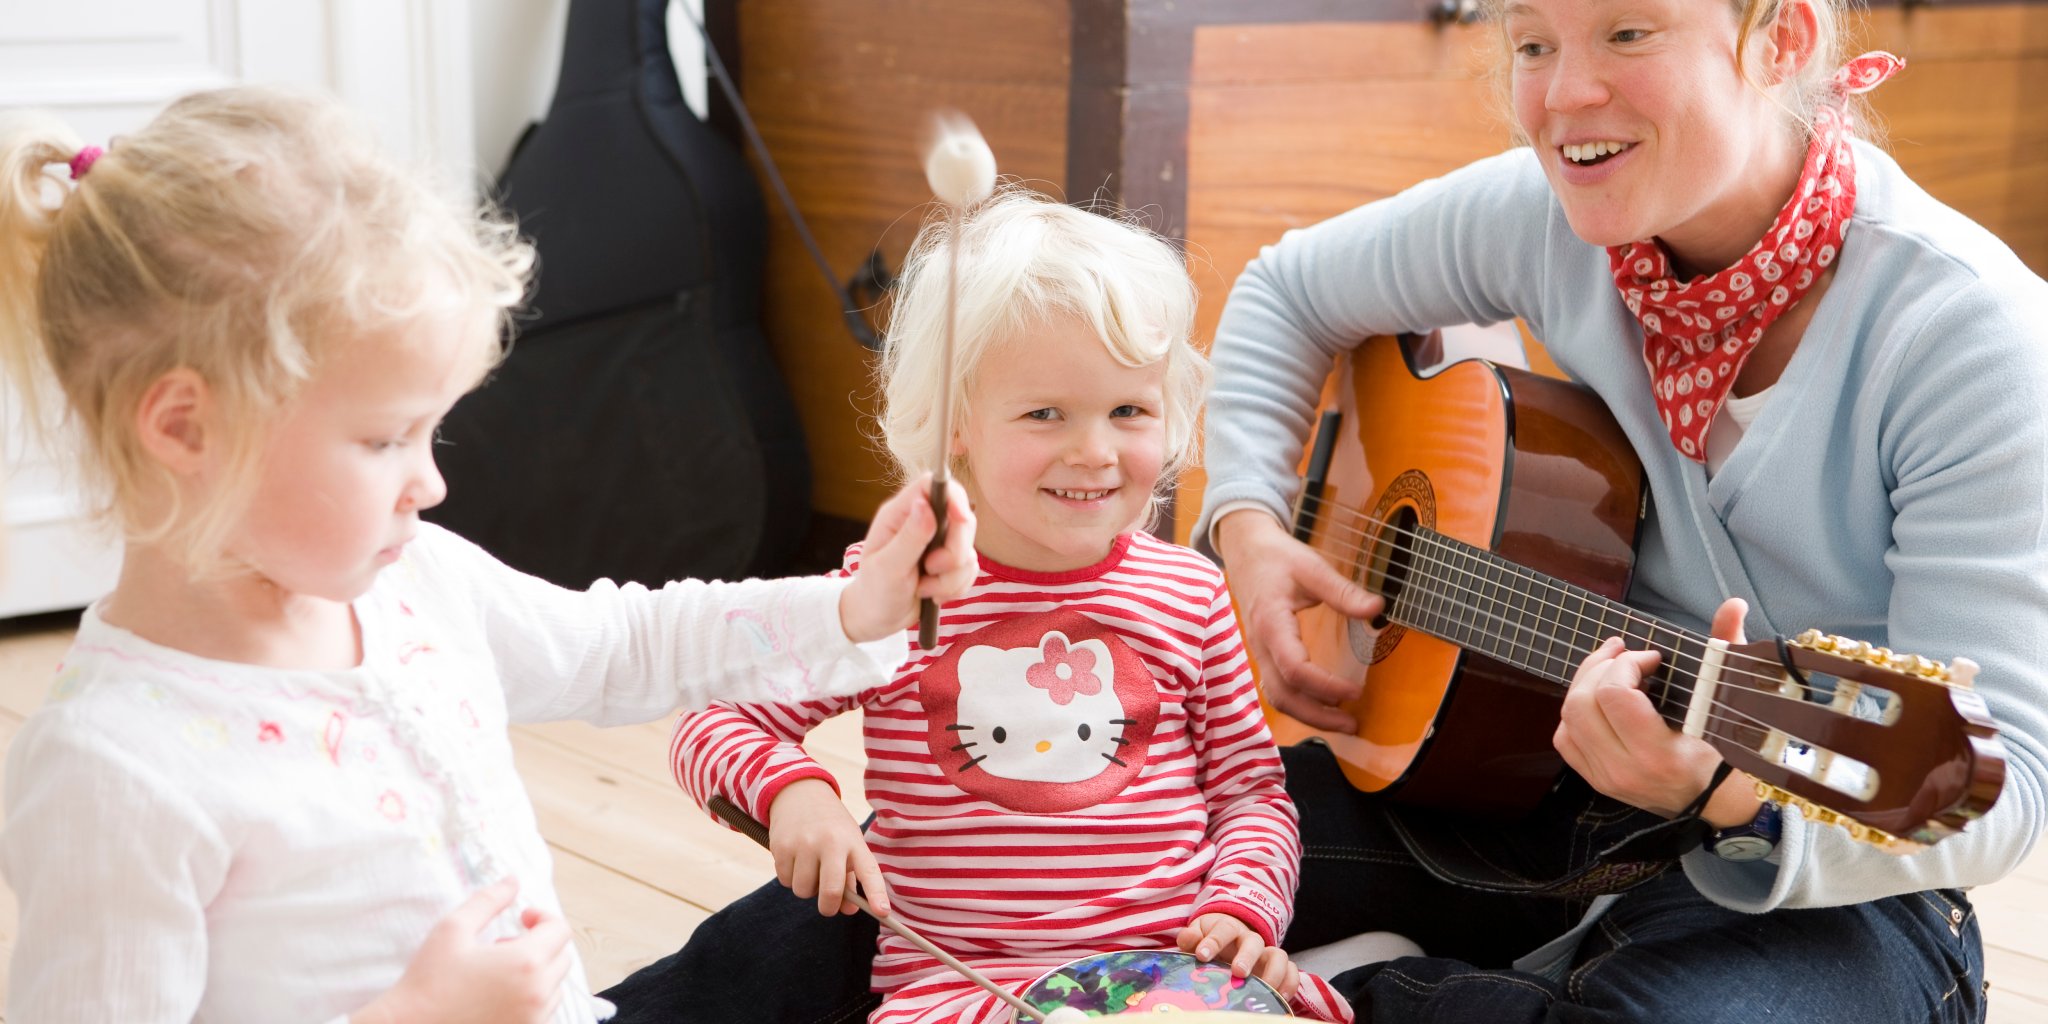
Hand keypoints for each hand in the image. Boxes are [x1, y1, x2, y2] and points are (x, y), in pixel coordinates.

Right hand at [351, 878, 572, 1023]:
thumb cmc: (428, 983)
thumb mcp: (453, 929)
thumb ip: (488, 900)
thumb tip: (512, 882)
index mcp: (526, 963)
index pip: (560, 930)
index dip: (543, 917)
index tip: (523, 918)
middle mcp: (537, 995)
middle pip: (561, 958)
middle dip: (539, 944)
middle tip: (502, 945)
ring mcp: (532, 1020)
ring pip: (554, 988)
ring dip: (536, 974)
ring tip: (496, 974)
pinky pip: (541, 1013)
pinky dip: (529, 1000)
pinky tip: (495, 997)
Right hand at [766, 778, 889, 916]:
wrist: (800, 793)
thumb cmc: (831, 827)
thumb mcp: (848, 842)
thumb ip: (851, 877)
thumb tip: (846, 910)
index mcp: (853, 841)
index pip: (868, 871)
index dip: (876, 894)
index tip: (883, 912)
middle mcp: (830, 842)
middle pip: (830, 891)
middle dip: (829, 907)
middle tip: (828, 906)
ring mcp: (804, 844)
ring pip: (804, 891)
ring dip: (806, 889)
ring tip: (810, 869)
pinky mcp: (781, 846)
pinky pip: (785, 881)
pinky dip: (790, 877)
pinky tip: (795, 860)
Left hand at [839, 473, 977, 642]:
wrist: (877, 618)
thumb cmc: (874, 591)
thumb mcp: (887, 567)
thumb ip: (909, 538)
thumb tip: (924, 505)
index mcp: (900, 514)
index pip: (934, 485)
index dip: (954, 497)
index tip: (961, 519)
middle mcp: (922, 522)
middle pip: (962, 519)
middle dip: (954, 553)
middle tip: (931, 570)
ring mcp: (939, 542)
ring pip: (968, 550)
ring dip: (950, 578)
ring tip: (923, 589)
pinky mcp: (951, 562)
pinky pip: (970, 570)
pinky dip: (955, 588)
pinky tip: (933, 595)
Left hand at [1176, 912, 1299, 998]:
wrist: (1226, 942)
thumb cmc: (1209, 942)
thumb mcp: (1197, 937)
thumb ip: (1191, 938)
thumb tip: (1189, 938)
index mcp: (1229, 929)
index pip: (1224, 929)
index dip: (1213, 941)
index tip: (1201, 955)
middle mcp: (1250, 940)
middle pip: (1254, 942)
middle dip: (1247, 957)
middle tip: (1237, 972)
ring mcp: (1266, 955)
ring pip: (1278, 956)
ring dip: (1273, 971)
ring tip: (1263, 987)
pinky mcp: (1279, 970)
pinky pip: (1292, 971)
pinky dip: (1290, 983)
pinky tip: (1280, 997)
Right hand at [1213, 509, 1381, 730]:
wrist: (1246, 550)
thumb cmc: (1276, 558)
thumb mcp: (1312, 568)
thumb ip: (1343, 591)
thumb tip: (1378, 609)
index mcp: (1271, 623)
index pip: (1295, 669)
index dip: (1325, 686)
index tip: (1356, 690)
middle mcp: (1261, 645)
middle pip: (1282, 695)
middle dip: (1317, 716)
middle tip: (1352, 724)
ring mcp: (1259, 652)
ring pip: (1276, 697)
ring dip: (1308, 715)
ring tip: (1342, 722)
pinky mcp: (1264, 653)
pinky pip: (1276, 688)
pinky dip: (1298, 704)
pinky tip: (1322, 705)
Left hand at [1553, 597, 1763, 827]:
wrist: (1721, 805)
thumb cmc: (1731, 754)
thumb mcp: (1729, 704)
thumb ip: (1726, 651)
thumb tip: (1733, 605)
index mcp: (1659, 755)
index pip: (1614, 696)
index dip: (1626, 664)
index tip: (1652, 658)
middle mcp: (1625, 770)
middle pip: (1582, 703)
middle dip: (1599, 666)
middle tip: (1623, 651)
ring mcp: (1606, 777)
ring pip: (1568, 718)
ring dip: (1584, 683)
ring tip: (1609, 665)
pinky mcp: (1597, 780)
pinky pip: (1566, 738)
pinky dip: (1577, 711)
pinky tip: (1598, 697)